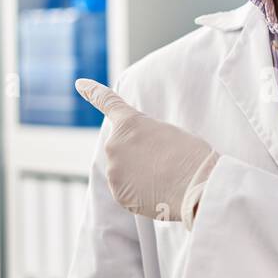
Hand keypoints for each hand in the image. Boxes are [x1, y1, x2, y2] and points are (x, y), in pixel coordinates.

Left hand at [75, 79, 219, 227]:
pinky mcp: (118, 193)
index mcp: (130, 122)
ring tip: (165, 177)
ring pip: (124, 171)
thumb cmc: (192, 156)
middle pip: (121, 147)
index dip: (94, 92)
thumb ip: (147, 137)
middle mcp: (115, 145)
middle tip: (164, 161)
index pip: (108, 103)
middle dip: (137, 153)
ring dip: (139, 174)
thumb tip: (140, 155)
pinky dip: (140, 193)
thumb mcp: (170, 133)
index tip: (80, 83)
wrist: (197, 186)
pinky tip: (159, 192)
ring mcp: (114, 170)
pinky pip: (127, 191)